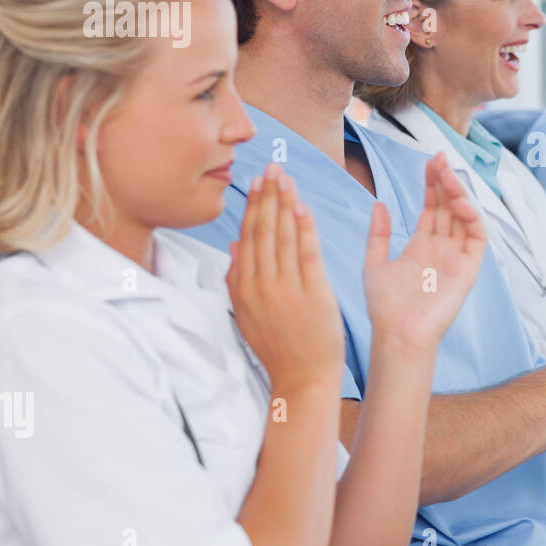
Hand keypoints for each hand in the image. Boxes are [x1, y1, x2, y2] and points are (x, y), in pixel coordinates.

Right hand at [227, 164, 343, 391]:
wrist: (302, 379)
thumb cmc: (278, 348)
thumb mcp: (246, 315)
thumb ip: (237, 280)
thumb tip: (233, 247)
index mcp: (242, 288)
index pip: (247, 237)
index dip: (252, 207)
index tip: (256, 181)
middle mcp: (260, 286)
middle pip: (262, 231)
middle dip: (267, 196)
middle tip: (272, 167)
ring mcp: (285, 290)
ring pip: (282, 237)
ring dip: (284, 203)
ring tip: (285, 177)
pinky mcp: (312, 294)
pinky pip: (306, 254)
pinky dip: (303, 228)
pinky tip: (302, 206)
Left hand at [364, 151, 486, 355]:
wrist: (397, 335)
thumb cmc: (385, 307)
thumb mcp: (374, 264)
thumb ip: (379, 234)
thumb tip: (379, 203)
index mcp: (421, 245)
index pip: (432, 206)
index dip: (432, 183)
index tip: (429, 162)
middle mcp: (441, 248)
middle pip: (449, 207)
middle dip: (446, 181)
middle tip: (440, 159)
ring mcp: (456, 258)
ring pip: (464, 217)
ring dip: (459, 194)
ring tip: (448, 175)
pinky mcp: (468, 269)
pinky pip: (476, 238)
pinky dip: (472, 218)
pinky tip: (461, 202)